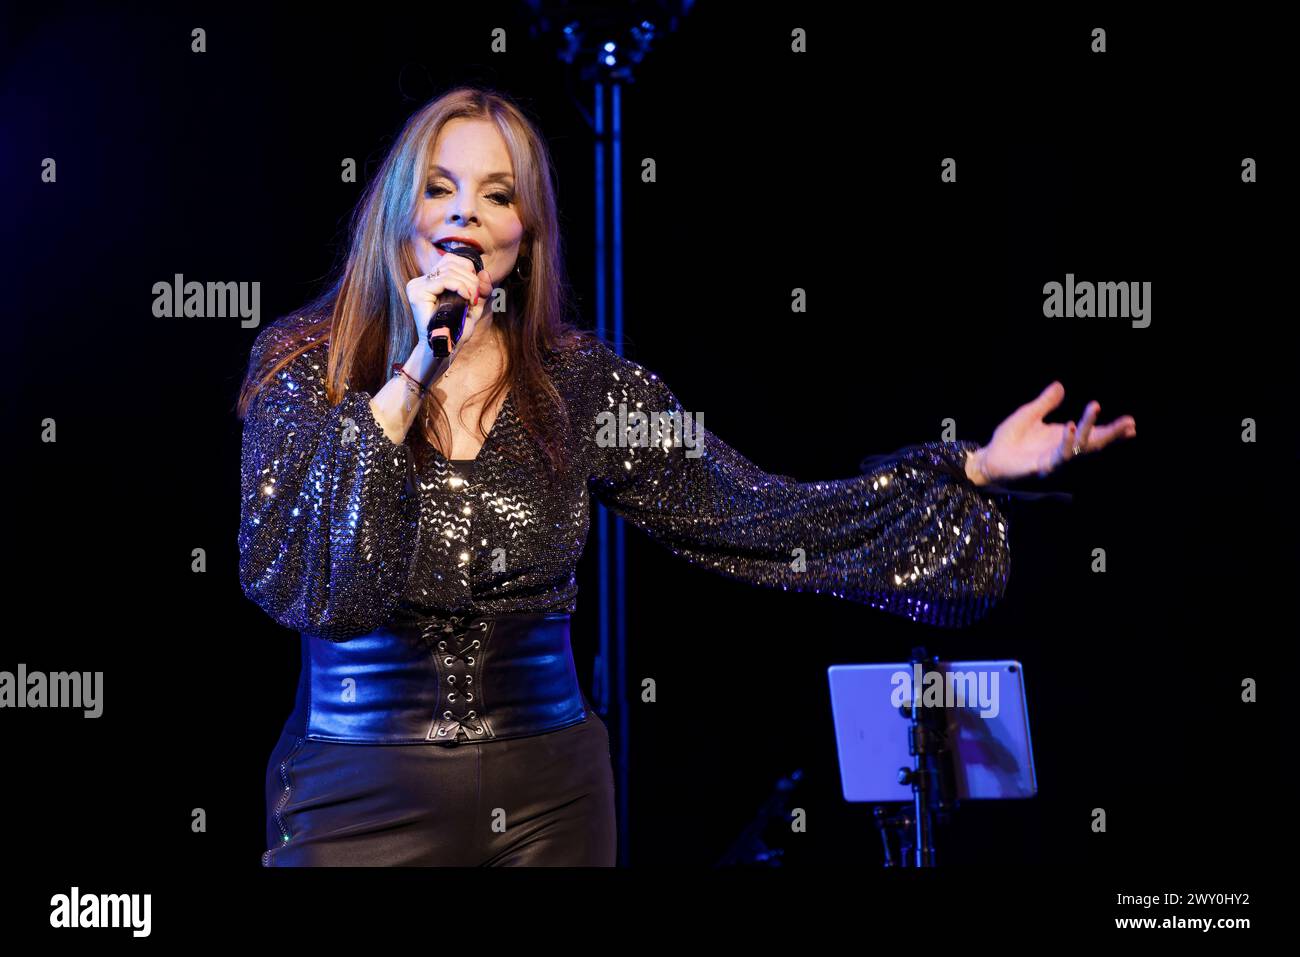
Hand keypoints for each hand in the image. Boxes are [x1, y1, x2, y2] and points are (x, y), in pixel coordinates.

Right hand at [405, 255, 493, 354]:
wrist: (445, 349)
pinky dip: (460, 286)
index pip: (451, 260)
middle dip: (471, 279)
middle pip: (452, 263)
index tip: (476, 290)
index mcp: (431, 281)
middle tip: (476, 297)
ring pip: (449, 270)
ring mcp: (417, 285)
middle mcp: (422, 280)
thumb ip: (480, 289)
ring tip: (471, 300)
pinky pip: (445, 280)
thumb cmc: (456, 330)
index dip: (468, 270)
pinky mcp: (418, 292)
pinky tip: (466, 298)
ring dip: (468, 284)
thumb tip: (484, 272)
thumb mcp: (473, 306)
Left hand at [971, 381, 1136, 483]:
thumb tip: (1060, 386)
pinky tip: (1069, 427)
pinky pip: (1058, 456)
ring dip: (1088, 429)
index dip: (1111, 430)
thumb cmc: (1009, 438)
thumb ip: (1045, 403)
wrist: (988, 457)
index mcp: (1063, 437)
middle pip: (1093, 443)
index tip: (1131, 423)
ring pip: (1078, 447)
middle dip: (1110, 433)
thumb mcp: (1028, 415)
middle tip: (1129, 423)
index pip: (1093, 434)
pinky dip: (1065, 442)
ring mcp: (1054, 459)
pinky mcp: (1041, 467)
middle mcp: (1063, 450)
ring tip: (1093, 409)